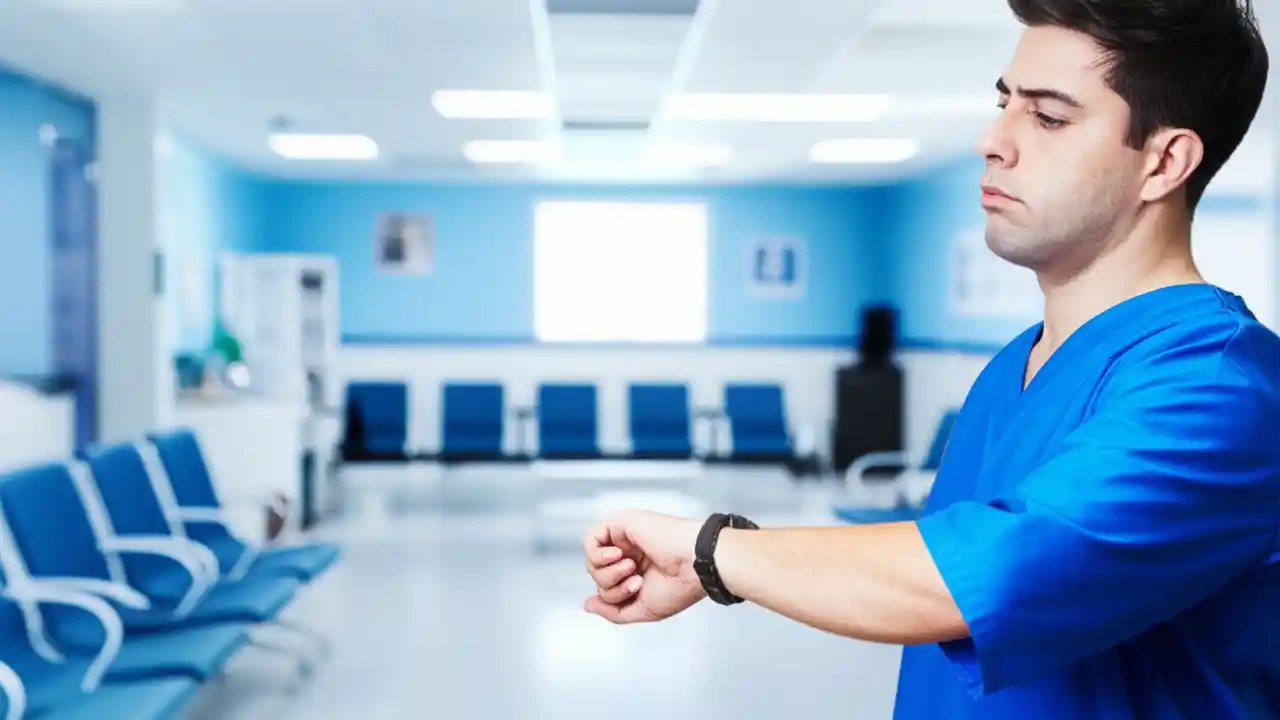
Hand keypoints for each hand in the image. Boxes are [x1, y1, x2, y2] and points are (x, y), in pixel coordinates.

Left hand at [582, 509, 704, 623]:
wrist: (694, 565)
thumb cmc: (680, 586)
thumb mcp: (643, 609)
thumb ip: (612, 610)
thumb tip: (588, 605)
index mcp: (638, 571)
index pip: (607, 587)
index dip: (614, 596)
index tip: (638, 589)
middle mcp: (630, 553)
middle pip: (597, 575)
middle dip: (612, 587)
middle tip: (637, 581)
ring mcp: (625, 538)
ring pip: (592, 560)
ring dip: (609, 572)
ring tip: (631, 567)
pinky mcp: (621, 523)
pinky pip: (591, 538)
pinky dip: (598, 554)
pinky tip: (618, 556)